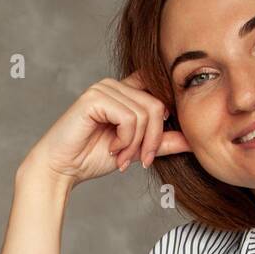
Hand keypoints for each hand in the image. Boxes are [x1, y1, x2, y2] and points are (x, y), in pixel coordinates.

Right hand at [22, 70, 192, 189]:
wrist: (61, 169)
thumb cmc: (91, 158)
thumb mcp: (136, 149)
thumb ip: (162, 142)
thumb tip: (193, 140)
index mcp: (125, 92)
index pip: (158, 91)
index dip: (166, 115)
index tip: (154, 145)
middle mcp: (115, 84)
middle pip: (157, 105)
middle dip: (152, 139)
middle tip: (139, 161)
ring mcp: (104, 88)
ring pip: (145, 113)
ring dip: (137, 144)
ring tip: (123, 158)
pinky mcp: (95, 97)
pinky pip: (129, 117)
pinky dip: (125, 140)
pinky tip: (112, 149)